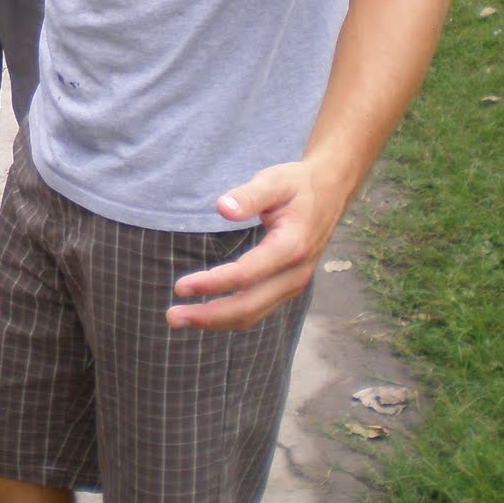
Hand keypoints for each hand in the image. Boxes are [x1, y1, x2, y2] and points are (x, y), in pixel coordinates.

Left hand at [165, 161, 349, 331]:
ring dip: (216, 321)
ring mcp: (294, 284)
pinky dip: (230, 316)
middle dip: (209, 316)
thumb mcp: (274, 181)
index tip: (180, 287)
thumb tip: (222, 207)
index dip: (213, 284)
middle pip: (249, 306)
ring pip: (253, 314)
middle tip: (172, 317)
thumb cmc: (297, 185)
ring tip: (180, 318)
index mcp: (291, 247)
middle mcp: (295, 273)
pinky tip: (205, 312)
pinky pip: (258, 309)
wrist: (331, 192)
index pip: (246, 275)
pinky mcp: (288, 287)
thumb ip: (249, 195)